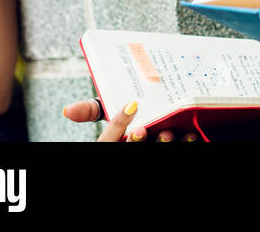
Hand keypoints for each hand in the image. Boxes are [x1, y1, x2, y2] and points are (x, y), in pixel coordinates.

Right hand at [61, 99, 198, 141]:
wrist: (147, 131)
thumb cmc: (126, 125)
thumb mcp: (108, 115)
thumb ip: (91, 111)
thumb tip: (68, 110)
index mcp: (112, 144)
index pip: (109, 140)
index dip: (119, 125)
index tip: (130, 107)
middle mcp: (128, 150)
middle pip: (132, 149)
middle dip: (137, 141)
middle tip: (144, 129)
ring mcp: (149, 152)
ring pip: (157, 151)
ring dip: (164, 143)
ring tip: (171, 133)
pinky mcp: (167, 152)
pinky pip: (179, 152)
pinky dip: (186, 144)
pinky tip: (191, 135)